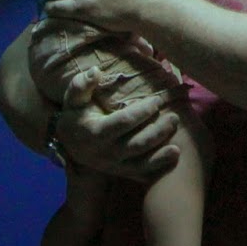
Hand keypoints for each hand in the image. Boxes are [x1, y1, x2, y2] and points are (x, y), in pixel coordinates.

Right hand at [59, 85, 181, 182]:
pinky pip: (142, 173)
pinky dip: (159, 166)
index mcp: (94, 133)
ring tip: (177, 135)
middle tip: (174, 117)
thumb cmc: (76, 115)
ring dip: (162, 150)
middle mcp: (104, 152)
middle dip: (158, 131)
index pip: (123, 122)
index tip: (156, 101)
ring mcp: (113, 165)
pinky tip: (174, 154)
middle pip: (136, 144)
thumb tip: (96, 71)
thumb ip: (81, 84)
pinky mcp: (121, 172)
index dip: (142, 112)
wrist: (69, 143)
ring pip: (141, 161)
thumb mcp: (73, 99)